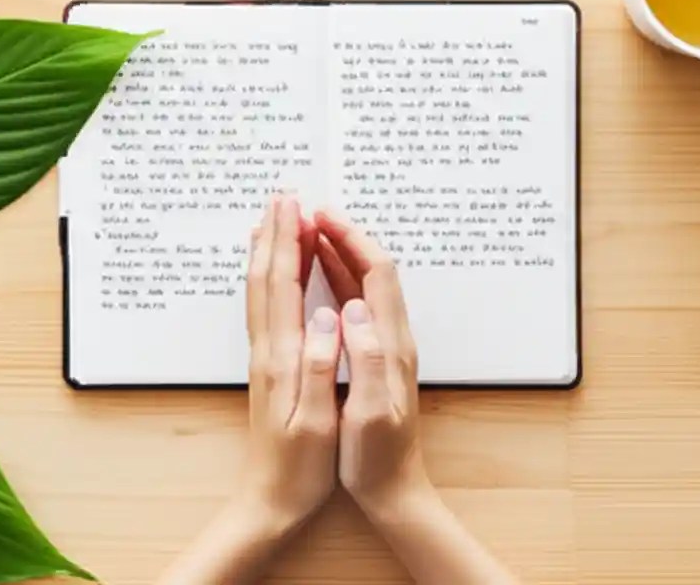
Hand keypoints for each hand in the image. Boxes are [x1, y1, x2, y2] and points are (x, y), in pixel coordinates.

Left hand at [157, 195, 338, 584]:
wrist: (267, 502)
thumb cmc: (298, 468)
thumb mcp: (315, 421)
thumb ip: (320, 367)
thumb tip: (324, 316)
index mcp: (283, 357)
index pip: (282, 285)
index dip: (288, 241)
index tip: (296, 205)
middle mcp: (267, 351)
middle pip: (266, 278)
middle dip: (275, 233)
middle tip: (284, 194)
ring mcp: (264, 359)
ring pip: (260, 291)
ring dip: (268, 251)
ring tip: (277, 219)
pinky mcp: (268, 369)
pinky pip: (265, 309)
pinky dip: (269, 279)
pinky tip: (276, 273)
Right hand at [313, 208, 431, 516]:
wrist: (396, 491)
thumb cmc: (378, 459)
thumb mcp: (372, 413)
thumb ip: (366, 359)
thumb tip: (353, 309)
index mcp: (390, 346)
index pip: (376, 273)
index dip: (350, 239)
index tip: (321, 215)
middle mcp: (390, 337)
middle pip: (369, 268)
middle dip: (339, 233)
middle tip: (306, 208)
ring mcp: (382, 345)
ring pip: (359, 284)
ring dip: (334, 252)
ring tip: (304, 228)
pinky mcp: (371, 357)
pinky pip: (351, 303)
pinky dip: (331, 279)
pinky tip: (312, 275)